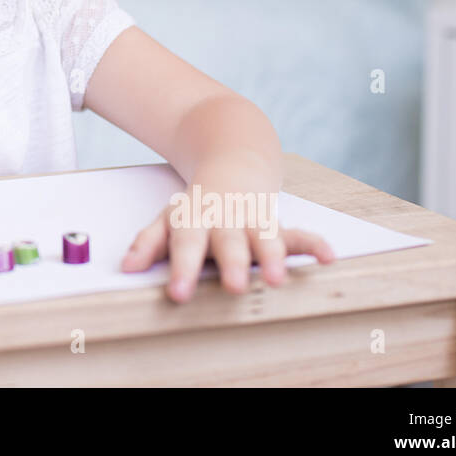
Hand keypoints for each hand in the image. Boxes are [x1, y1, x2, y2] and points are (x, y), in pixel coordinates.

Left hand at [119, 158, 334, 302]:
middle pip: (228, 243)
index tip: (178, 295)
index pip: (185, 245)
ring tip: (277, 279)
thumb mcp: (167, 219)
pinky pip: (299, 234)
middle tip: (235, 287)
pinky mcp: (277, 225)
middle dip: (233, 264)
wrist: (231, 160)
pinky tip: (329, 257)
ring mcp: (254, 222)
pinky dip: (315, 244)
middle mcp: (226, 221)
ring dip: (272, 257)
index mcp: (194, 220)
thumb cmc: (196, 205)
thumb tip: (127, 267)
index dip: (181, 269)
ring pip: (265, 238)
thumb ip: (149, 243)